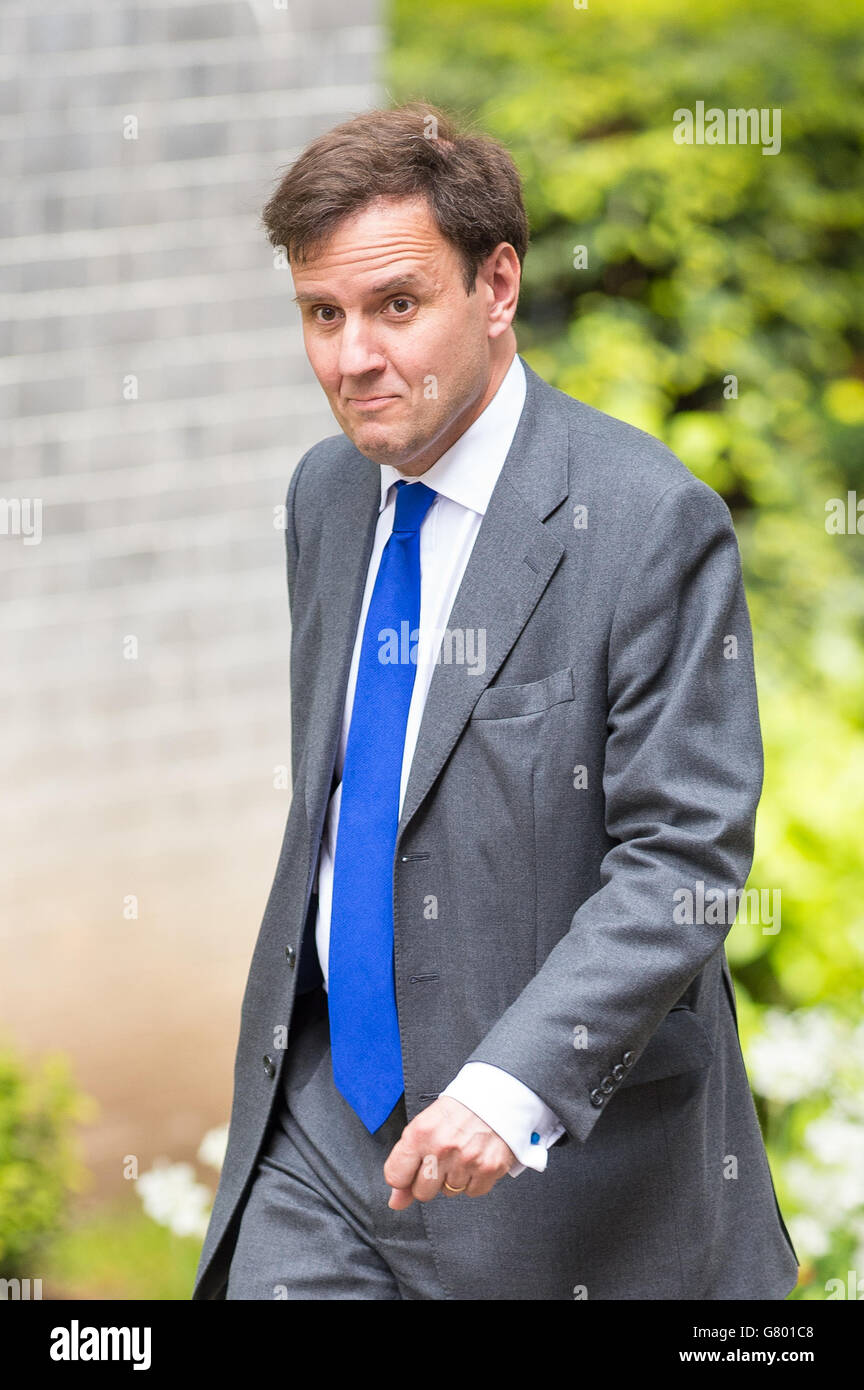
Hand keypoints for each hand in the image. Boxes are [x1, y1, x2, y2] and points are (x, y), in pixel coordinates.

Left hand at [382, 1095, 515, 1208]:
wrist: (495, 1096)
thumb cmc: (456, 1110)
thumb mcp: (423, 1126)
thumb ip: (405, 1163)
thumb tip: (396, 1202)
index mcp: (420, 1133)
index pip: (396, 1177)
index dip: (402, 1177)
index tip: (410, 1170)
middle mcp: (442, 1148)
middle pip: (422, 1192)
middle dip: (428, 1180)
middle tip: (440, 1159)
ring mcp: (467, 1159)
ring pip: (449, 1192)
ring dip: (453, 1178)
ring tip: (460, 1154)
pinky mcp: (489, 1168)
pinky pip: (472, 1192)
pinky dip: (473, 1180)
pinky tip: (475, 1159)